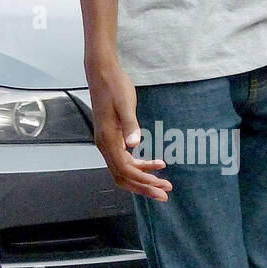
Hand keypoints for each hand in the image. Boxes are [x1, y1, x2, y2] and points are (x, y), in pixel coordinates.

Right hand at [86, 55, 171, 201]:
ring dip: (143, 178)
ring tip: (163, 183)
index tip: (160, 186)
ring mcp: (108, 142)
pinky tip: (156, 163)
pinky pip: (125, 159)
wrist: (102, 73)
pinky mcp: (113, 137)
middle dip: (144, 187)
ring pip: (124, 170)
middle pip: (123, 176)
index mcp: (108, 139)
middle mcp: (105, 144)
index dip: (143, 181)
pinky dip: (140, 165)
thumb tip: (135, 144)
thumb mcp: (125, 103)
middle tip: (164, 194)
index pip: (125, 170)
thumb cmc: (114, 86)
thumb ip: (130, 124)